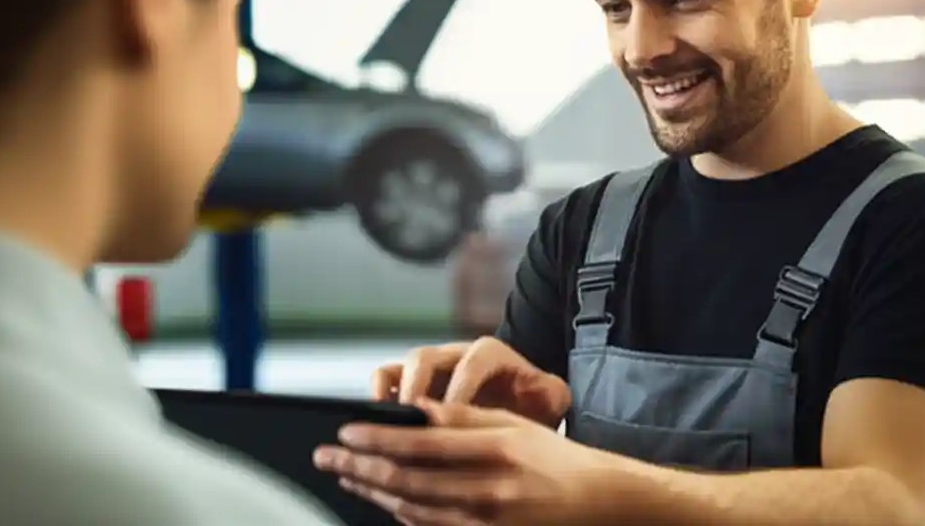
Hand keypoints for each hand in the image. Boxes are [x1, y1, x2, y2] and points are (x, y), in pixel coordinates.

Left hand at [313, 399, 637, 525]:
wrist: (597, 503)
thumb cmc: (552, 458)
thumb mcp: (512, 424)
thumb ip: (462, 416)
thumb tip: (413, 410)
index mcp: (495, 448)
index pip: (421, 441)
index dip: (377, 436)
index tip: (344, 429)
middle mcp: (489, 488)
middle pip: (408, 479)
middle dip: (360, 465)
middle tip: (326, 456)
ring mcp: (486, 520)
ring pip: (411, 508)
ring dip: (372, 491)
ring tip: (344, 474)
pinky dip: (399, 514)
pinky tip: (380, 499)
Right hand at [372, 337, 569, 427]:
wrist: (518, 402)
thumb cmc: (530, 403)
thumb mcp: (549, 398)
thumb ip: (549, 392)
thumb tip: (543, 390)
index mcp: (489, 353)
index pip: (469, 365)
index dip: (457, 391)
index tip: (451, 419)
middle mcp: (454, 354)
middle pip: (425, 358)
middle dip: (415, 389)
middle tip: (410, 423)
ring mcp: (430, 367)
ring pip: (401, 366)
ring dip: (391, 393)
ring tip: (386, 423)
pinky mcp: (411, 381)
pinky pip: (386, 378)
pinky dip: (378, 396)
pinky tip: (379, 424)